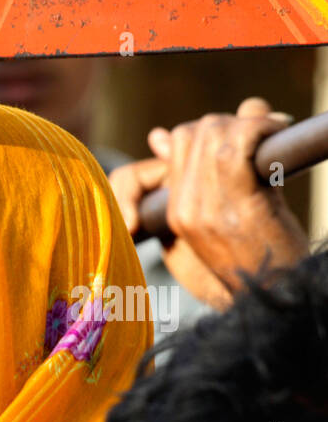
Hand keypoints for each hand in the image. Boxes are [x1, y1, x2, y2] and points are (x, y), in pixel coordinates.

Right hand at [108, 97, 308, 309]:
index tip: (219, 143)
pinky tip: (277, 131)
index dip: (176, 146)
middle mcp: (181, 211)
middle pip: (186, 135)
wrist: (272, 299)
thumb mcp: (206, 224)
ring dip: (246, 123)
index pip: (144, 165)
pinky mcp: (237, 203)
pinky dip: (261, 127)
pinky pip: (238, 143)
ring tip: (271, 131)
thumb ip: (188, 181)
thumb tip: (158, 137)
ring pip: (210, 131)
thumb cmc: (248, 266)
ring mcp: (205, 208)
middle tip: (259, 133)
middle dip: (223, 126)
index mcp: (169, 218)